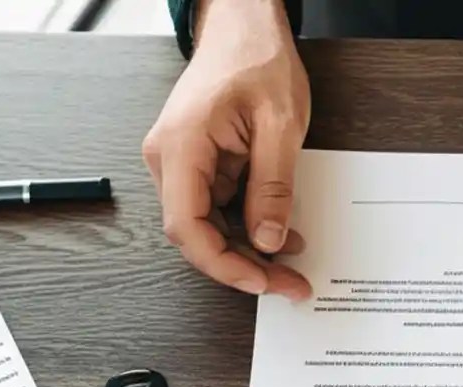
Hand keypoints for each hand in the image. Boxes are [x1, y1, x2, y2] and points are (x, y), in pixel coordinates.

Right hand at [142, 0, 311, 299]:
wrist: (244, 27)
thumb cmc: (257, 59)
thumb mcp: (281, 125)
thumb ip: (274, 187)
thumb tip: (269, 239)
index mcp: (181, 146)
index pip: (187, 227)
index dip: (223, 264)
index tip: (261, 281)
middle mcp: (169, 158)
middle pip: (198, 234)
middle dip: (244, 265)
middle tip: (289, 284)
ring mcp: (181, 162)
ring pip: (209, 225)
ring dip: (250, 248)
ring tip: (293, 262)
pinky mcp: (198, 164)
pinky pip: (219, 207)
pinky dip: (249, 225)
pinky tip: (281, 233)